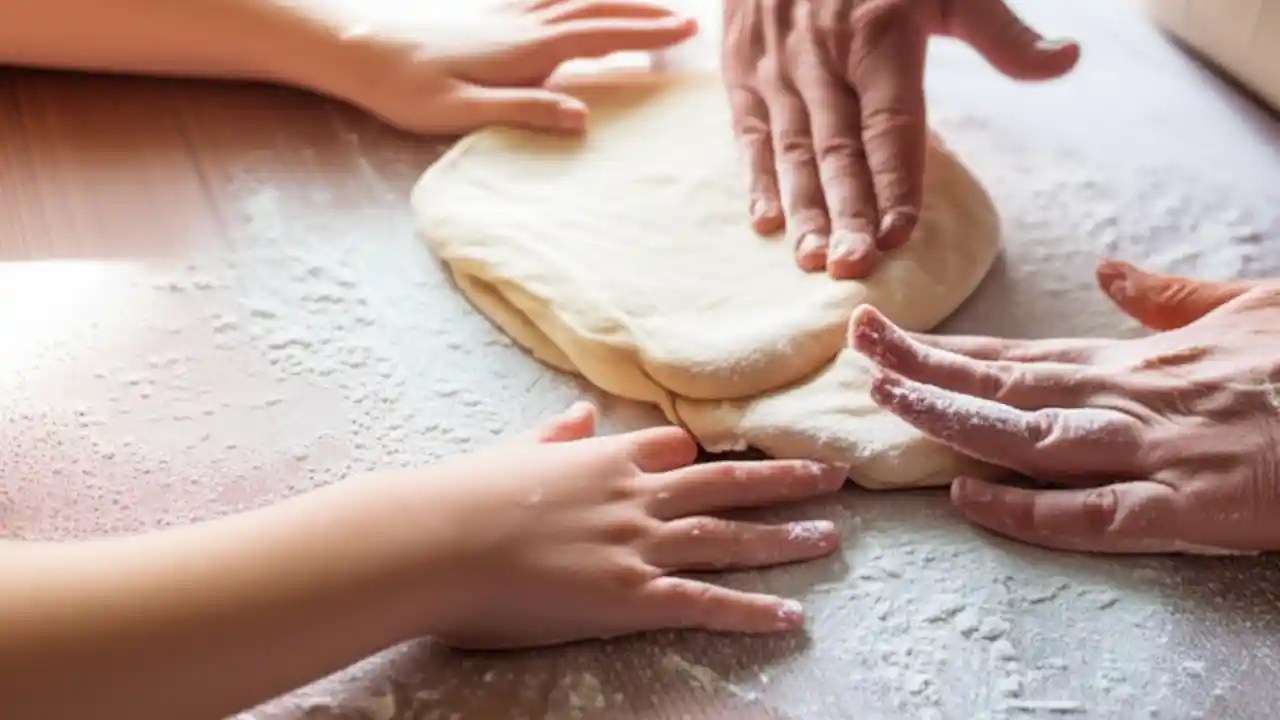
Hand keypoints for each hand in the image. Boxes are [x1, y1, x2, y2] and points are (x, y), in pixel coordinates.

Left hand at [303, 0, 695, 133]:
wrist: (359, 49)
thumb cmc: (407, 89)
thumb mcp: (463, 112)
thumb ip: (524, 111)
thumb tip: (583, 117)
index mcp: (526, 51)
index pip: (600, 36)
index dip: (646, 35)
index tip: (686, 31)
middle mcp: (523, 26)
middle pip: (596, 12)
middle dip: (644, 14)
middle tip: (687, 18)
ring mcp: (506, 16)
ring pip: (574, 0)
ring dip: (616, 2)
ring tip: (648, 7)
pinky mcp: (488, 17)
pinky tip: (579, 1)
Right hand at [410, 402, 844, 647]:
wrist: (438, 540)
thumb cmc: (464, 496)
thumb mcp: (513, 452)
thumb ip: (555, 434)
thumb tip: (579, 413)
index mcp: (606, 459)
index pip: (674, 448)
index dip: (703, 456)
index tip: (728, 459)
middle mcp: (636, 495)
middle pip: (725, 485)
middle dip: (782, 480)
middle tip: (833, 475)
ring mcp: (638, 545)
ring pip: (728, 538)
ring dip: (783, 537)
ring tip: (829, 535)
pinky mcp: (632, 597)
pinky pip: (706, 603)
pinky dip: (752, 609)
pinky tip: (791, 615)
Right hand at [722, 0, 1076, 278]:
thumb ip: (1001, 30)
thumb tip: (1067, 61)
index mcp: (878, 35)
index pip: (889, 123)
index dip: (895, 181)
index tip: (899, 233)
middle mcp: (822, 56)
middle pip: (838, 148)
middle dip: (845, 212)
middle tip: (852, 268)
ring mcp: (776, 67)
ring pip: (792, 149)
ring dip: (803, 209)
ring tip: (812, 260)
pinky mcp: (742, 71)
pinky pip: (751, 134)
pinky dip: (756, 179)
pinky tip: (765, 223)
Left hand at [849, 260, 1279, 554]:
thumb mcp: (1248, 307)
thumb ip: (1167, 295)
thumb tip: (1107, 272)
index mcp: (1139, 359)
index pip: (1017, 353)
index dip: (944, 349)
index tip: (884, 335)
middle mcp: (1132, 399)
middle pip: (1006, 384)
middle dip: (924, 368)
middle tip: (856, 349)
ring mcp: (1158, 452)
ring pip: (1032, 435)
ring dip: (954, 418)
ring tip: (887, 401)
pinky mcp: (1194, 506)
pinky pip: (1094, 514)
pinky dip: (1029, 510)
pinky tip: (971, 499)